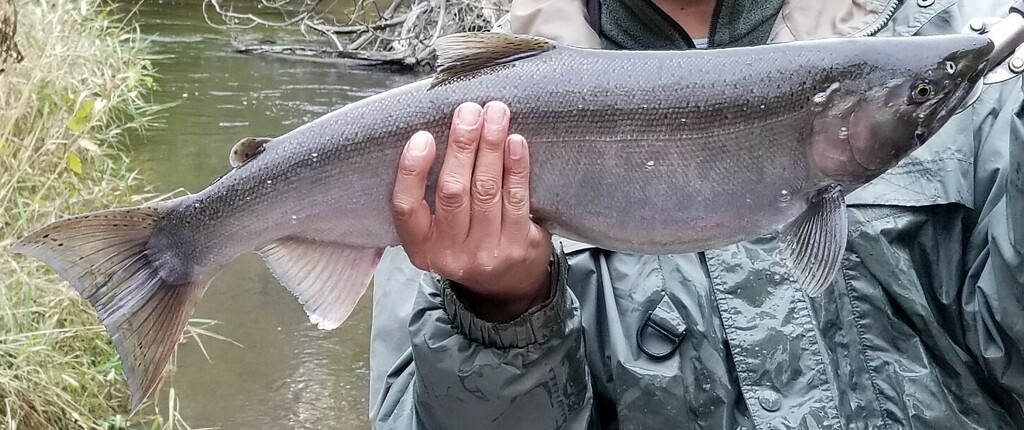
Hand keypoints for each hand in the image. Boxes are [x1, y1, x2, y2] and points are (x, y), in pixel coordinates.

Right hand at [391, 101, 553, 322]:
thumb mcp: (438, 231)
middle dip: (461, 145)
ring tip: (495, 113)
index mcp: (420, 247)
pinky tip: (515, 142)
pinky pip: (516, 198)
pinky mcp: (517, 246)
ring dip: (491, 146)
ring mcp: (485, 253)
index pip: (406, 207)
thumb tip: (439, 133)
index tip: (423, 135)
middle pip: (452, 192)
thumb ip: (431, 195)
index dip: (412, 170)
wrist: (507, 284)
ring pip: (486, 190)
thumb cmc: (467, 240)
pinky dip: (516, 166)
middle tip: (469, 110)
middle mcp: (449, 254)